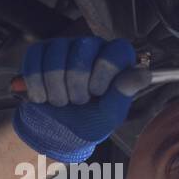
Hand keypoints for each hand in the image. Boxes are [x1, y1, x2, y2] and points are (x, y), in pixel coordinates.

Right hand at [13, 36, 149, 162]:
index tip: (97, 93)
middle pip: (82, 50)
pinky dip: (37, 87)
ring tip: (61, 101)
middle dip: (77, 86)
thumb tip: (143, 74)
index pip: (116, 49)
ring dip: (56, 90)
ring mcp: (64, 46)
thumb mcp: (110, 114)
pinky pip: (34, 61)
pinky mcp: (39, 52)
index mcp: (114, 58)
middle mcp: (91, 46)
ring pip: (56, 57)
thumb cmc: (88, 121)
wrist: (56, 132)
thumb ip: (125, 94)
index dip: (104, 72)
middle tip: (78, 101)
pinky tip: (43, 97)